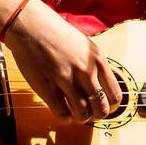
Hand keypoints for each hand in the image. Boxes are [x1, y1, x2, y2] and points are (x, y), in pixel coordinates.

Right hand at [0, 0, 121, 124]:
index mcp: (98, 60)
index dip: (110, 106)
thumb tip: (103, 88)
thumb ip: (96, 65)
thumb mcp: (85, 46)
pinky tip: (63, 115)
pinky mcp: (47, 86)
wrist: (30, 25)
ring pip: (83, 113)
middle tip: (89, 114)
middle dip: (96, 116)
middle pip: (101, 108)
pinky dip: (65, 119)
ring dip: (80, 119)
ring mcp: (66, 79)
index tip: (102, 107)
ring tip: (76, 115)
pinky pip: (62, 113)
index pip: (115, 95)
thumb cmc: (56, 35)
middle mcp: (85, 70)